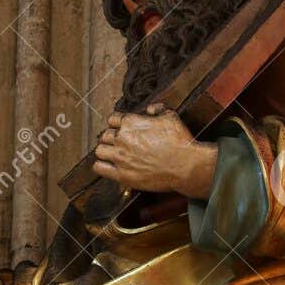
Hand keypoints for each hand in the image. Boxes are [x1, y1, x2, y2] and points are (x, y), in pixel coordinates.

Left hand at [93, 103, 216, 196]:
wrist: (185, 166)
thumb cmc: (180, 141)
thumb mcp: (171, 117)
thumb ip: (158, 109)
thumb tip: (150, 109)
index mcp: (131, 122)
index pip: (112, 118)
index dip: (117, 123)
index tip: (122, 129)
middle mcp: (122, 138)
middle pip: (105, 135)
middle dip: (111, 138)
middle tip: (120, 143)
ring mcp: (120, 158)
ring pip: (99, 150)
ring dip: (105, 151)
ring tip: (113, 154)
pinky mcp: (122, 175)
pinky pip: (99, 168)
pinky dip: (101, 166)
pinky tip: (108, 166)